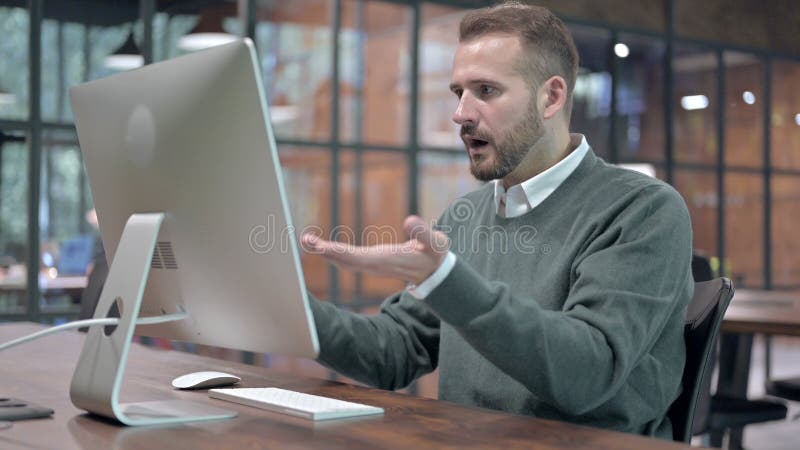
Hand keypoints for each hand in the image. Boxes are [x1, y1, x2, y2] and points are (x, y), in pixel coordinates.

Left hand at [300, 215, 449, 284]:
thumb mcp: (436, 243)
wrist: (435, 271)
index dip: (340, 252)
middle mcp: (375, 265)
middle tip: (306, 240)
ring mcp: (372, 265)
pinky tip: (320, 246)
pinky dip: (333, 252)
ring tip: (307, 240)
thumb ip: (424, 233)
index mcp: (387, 260)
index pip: (359, 258)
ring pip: (344, 261)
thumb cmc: (435, 254)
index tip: (323, 247)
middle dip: (325, 252)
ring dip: (325, 252)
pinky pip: (348, 259)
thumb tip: (409, 220)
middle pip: (346, 261)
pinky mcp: (371, 261)